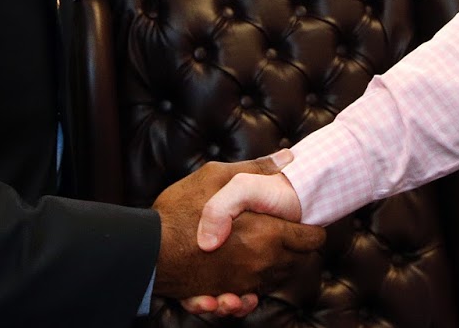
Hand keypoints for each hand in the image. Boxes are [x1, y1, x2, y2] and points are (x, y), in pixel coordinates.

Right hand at [153, 151, 322, 306]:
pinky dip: (245, 296)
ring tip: (258, 253)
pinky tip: (239, 284)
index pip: (312, 239)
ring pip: (272, 282)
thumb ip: (256, 169)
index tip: (303, 222)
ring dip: (270, 271)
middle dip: (293, 250)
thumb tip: (287, 157)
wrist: (146, 250)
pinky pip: (245, 300)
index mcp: (267, 234)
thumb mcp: (217, 176)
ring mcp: (242, 282)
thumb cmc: (180, 210)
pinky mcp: (222, 295)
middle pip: (296, 263)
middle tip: (282, 234)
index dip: (311, 230)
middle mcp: (260, 264)